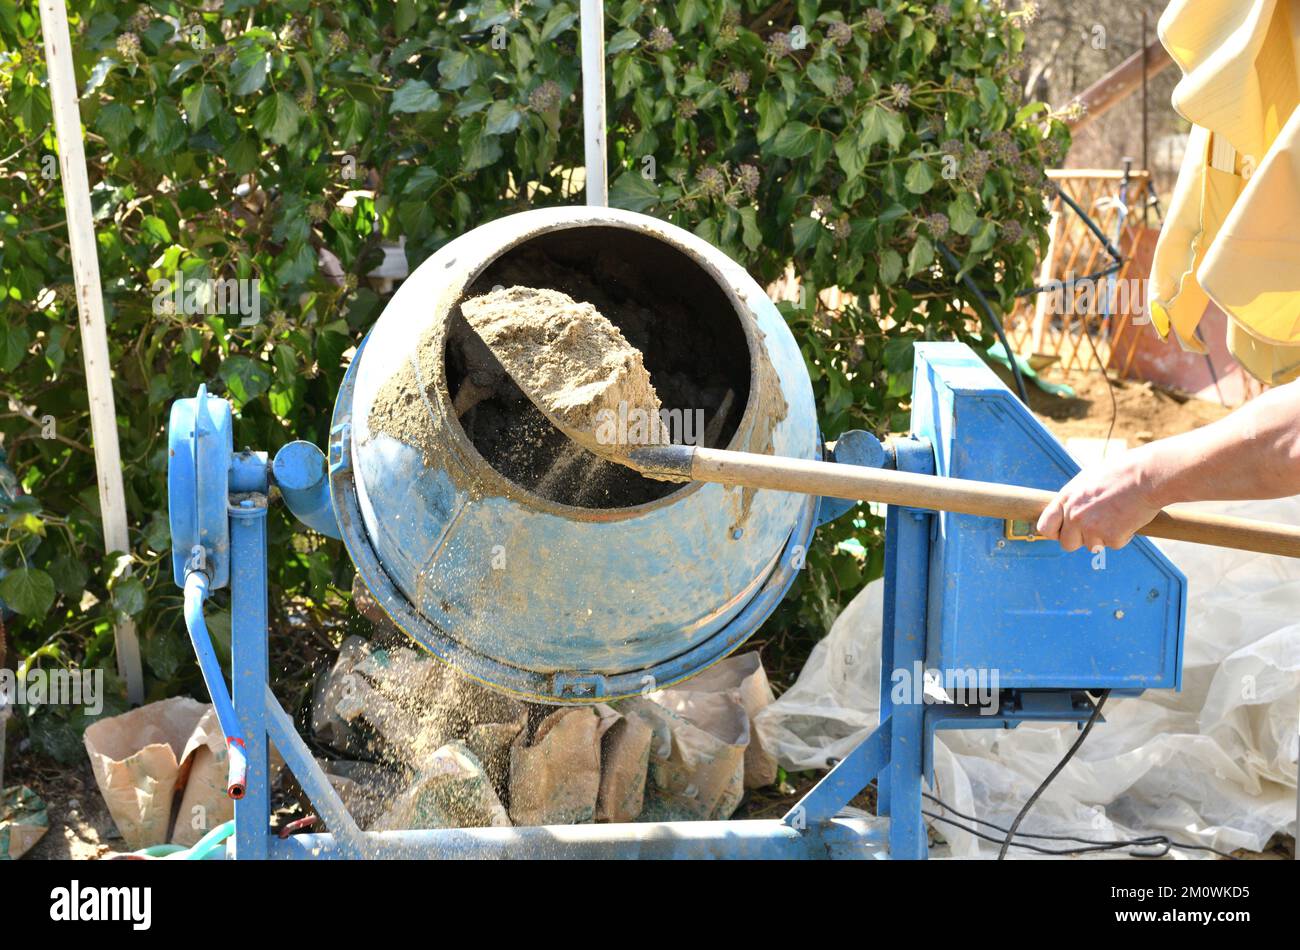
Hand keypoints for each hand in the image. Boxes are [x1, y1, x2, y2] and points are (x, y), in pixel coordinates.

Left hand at [1035, 448, 1165, 551]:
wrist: (1147, 475)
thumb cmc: (1121, 473)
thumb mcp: (1088, 480)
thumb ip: (1075, 499)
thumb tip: (1068, 514)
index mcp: (1066, 498)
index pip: (1045, 527)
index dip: (1055, 532)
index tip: (1064, 532)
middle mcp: (1074, 515)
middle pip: (1067, 544)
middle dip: (1080, 540)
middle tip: (1097, 527)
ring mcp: (1092, 528)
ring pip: (1092, 546)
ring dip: (1104, 537)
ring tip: (1117, 515)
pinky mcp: (1111, 537)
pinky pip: (1114, 544)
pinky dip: (1123, 536)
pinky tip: (1129, 518)